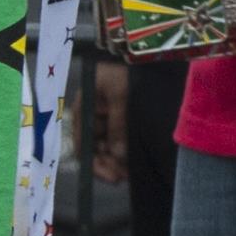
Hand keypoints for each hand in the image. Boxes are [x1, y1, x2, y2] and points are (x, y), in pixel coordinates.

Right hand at [87, 59, 133, 188]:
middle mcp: (96, 110)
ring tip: (125, 175)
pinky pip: (120, 141)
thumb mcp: (122, 95)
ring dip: (114, 161)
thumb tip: (118, 155)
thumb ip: (118, 125)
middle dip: (104, 161)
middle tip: (117, 178)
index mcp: (88, 100)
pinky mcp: (125, 120)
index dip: (89, 154)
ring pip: (108, 145)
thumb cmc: (132, 70)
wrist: (154, 57)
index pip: (81, 133)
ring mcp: (111, 115)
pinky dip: (123, 154)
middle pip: (94, 142)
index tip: (101, 171)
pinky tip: (130, 167)